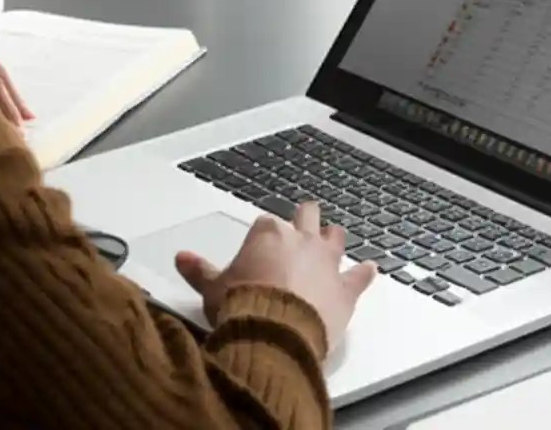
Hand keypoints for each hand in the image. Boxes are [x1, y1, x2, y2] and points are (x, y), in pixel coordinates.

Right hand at [176, 202, 377, 353]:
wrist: (274, 333)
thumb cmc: (243, 306)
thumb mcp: (213, 289)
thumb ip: (200, 271)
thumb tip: (180, 258)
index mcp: (268, 235)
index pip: (265, 224)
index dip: (263, 235)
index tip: (260, 245)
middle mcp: (301, 241)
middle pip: (307, 216)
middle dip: (305, 218)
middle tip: (303, 221)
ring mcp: (326, 263)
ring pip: (335, 237)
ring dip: (333, 237)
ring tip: (332, 236)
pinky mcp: (345, 289)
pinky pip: (359, 275)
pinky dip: (364, 273)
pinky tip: (369, 269)